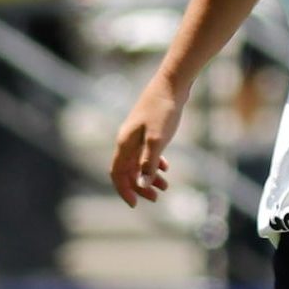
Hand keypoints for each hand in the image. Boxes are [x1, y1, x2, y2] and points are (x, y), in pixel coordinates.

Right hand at [111, 77, 182, 205]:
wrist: (172, 84)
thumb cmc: (163, 111)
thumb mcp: (158, 140)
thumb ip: (149, 163)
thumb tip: (141, 186)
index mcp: (124, 144)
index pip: (117, 174)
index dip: (124, 190)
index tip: (136, 205)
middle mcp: (127, 140)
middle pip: (128, 170)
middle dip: (140, 186)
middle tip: (156, 199)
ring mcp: (137, 134)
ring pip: (139, 161)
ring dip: (149, 176)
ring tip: (165, 187)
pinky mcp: (149, 128)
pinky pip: (147, 151)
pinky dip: (155, 162)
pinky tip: (166, 167)